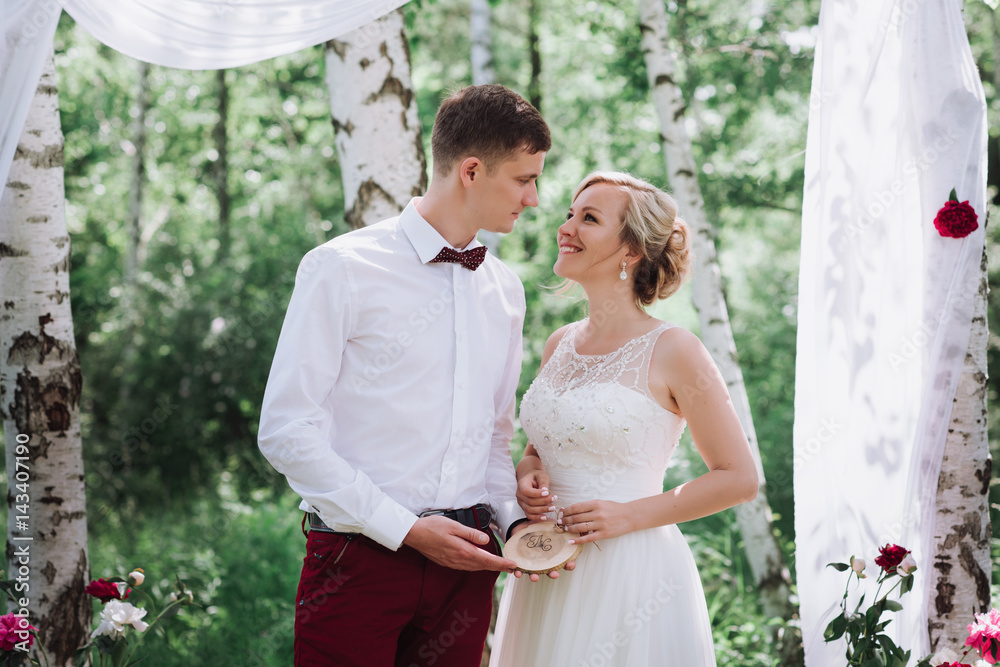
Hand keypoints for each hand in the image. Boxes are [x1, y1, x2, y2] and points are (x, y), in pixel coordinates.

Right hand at [402, 516, 517, 571]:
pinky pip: (466, 567)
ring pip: (475, 568)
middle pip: (483, 566)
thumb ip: (470, 534)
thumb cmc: (432, 527)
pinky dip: (477, 566)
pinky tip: (480, 562)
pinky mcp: (447, 563)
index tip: (513, 565)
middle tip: (512, 567)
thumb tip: (485, 541)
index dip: (501, 564)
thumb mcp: (453, 526)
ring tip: (500, 565)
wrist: (413, 534)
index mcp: (462, 551)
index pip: (486, 560)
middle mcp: (458, 560)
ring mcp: (452, 563)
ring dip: (488, 567)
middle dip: (498, 567)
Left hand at [507, 521, 574, 581]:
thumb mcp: (549, 525)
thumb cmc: (538, 526)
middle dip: (553, 574)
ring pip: (535, 573)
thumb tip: (566, 524)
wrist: (522, 524)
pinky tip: (518, 573)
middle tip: (555, 574)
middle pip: (550, 571)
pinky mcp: (521, 561)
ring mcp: (532, 562)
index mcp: (552, 554)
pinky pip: (519, 570)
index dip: (569, 564)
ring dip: (535, 577)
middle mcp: (544, 561)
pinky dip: (518, 572)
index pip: (564, 562)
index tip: (571, 563)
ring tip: (535, 577)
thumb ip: (557, 527)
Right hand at [516, 469, 554, 520]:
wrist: (532, 480)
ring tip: (552, 507)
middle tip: (554, 498)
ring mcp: (521, 503)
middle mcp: (519, 494)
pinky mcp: (524, 508)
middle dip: (543, 502)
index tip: (547, 492)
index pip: (526, 491)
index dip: (537, 494)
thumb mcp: (542, 475)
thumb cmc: (537, 477)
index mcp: (521, 484)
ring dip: (542, 510)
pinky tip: (545, 517)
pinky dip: (537, 518)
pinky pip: (529, 515)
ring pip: (530, 510)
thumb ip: (543, 482)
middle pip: (530, 502)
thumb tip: (545, 491)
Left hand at [558, 499, 633, 544]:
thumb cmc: (614, 508)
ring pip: (580, 527)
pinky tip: (570, 541)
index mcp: (596, 503)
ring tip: (564, 529)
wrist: (630, 516)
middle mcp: (597, 513)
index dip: (567, 510)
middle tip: (559, 522)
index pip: (576, 507)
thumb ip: (588, 506)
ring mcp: (600, 524)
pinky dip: (577, 540)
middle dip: (565, 520)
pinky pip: (588, 538)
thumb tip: (572, 509)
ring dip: (569, 528)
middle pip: (576, 517)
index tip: (561, 512)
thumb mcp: (601, 503)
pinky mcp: (604, 534)